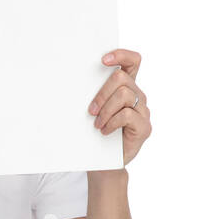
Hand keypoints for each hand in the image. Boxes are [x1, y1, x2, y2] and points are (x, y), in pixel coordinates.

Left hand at [88, 49, 150, 165]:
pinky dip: (112, 122)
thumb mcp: (94, 110)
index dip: (121, 55)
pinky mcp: (144, 127)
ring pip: (124, 95)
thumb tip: (73, 81)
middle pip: (122, 78)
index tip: (103, 60)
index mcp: (127, 87)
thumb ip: (94, 94)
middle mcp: (138, 96)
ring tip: (97, 123)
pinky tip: (104, 131)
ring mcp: (143, 111)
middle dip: (102, 93)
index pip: (132, 61)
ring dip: (106, 109)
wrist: (105, 163)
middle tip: (90, 110)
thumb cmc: (97, 134)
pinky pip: (127, 115)